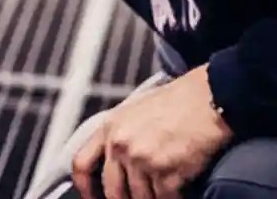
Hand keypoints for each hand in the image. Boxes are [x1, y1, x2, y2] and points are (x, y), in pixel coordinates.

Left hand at [72, 65, 232, 198]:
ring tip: (160, 192)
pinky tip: (178, 193)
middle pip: (112, 190)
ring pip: (140, 198)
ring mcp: (143, 159)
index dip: (85, 187)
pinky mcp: (167, 172)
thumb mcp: (132, 111)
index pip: (81, 164)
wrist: (208, 99)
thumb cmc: (175, 103)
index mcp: (109, 129)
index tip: (93, 197)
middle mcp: (120, 145)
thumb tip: (113, 161)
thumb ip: (118, 135)